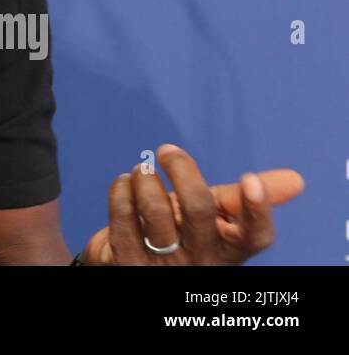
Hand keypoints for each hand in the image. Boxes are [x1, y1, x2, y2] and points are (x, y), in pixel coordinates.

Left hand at [81, 143, 304, 264]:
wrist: (134, 262)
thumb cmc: (182, 234)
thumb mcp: (215, 218)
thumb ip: (244, 199)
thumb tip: (296, 180)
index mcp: (229, 249)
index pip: (254, 237)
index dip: (256, 210)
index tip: (250, 178)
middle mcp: (200, 262)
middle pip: (198, 210)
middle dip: (182, 169)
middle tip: (167, 151)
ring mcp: (163, 266)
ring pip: (155, 210)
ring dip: (144, 179)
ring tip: (142, 170)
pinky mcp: (127, 262)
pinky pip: (122, 216)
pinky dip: (121, 190)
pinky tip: (124, 183)